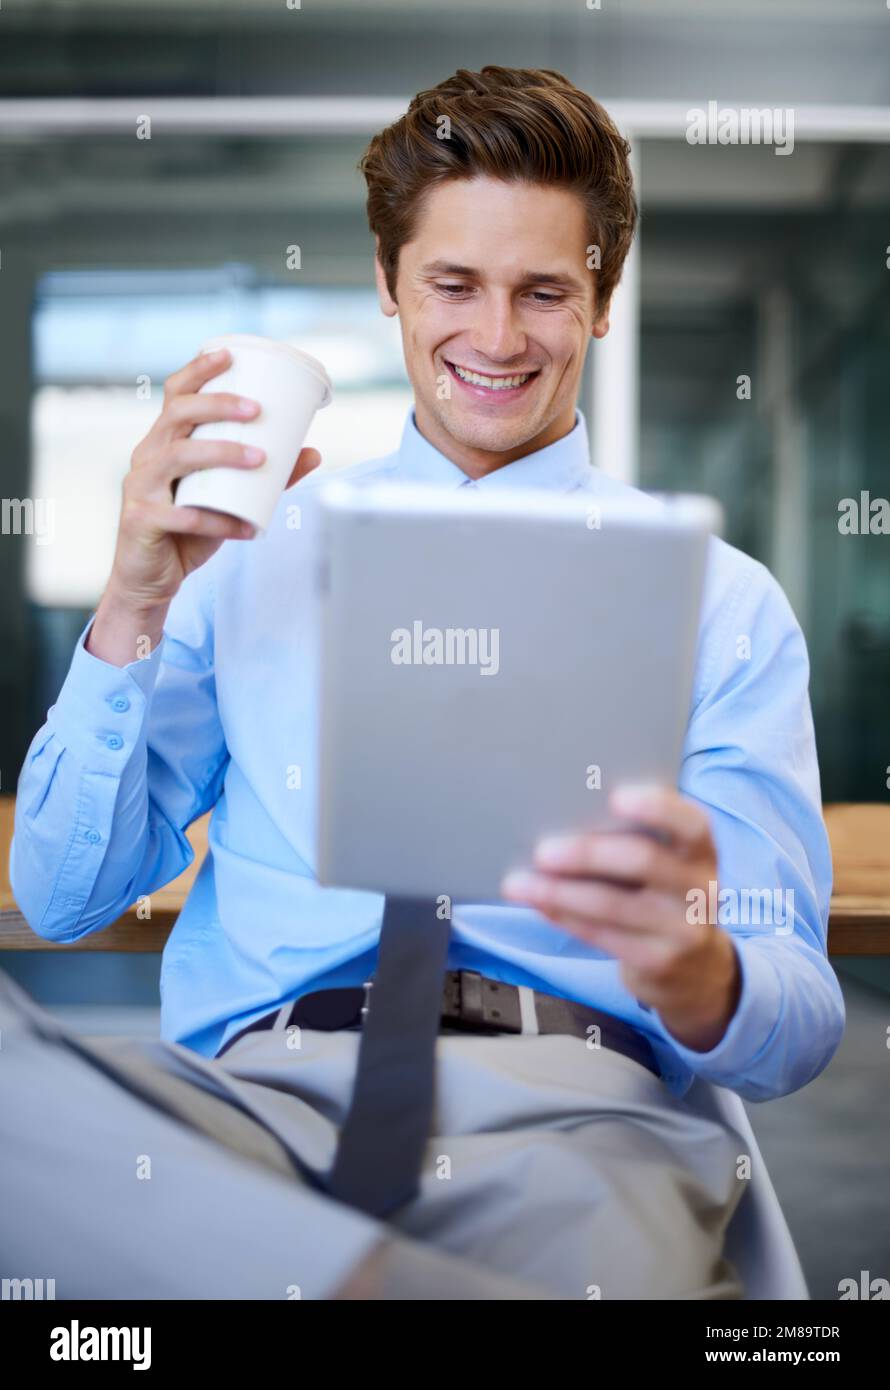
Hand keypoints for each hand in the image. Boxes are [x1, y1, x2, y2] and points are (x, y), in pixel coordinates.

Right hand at [88, 348, 320, 665]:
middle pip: (177, 416)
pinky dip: (216, 520)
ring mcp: (139, 488)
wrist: (151, 580)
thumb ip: (269, 477)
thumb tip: (313, 451)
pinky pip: (180, 516)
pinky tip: (245, 526)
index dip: (198, 371)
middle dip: (217, 405)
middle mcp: (147, 457)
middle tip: (257, 410)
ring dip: (221, 453)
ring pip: (176, 457)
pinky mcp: (140, 522)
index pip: (176, 395)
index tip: (230, 355)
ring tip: (260, 458)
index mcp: (164, 442)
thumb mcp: (231, 499)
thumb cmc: (189, 532)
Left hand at [500, 784, 741, 1052]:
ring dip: (559, 892)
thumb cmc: (664, 895)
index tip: (615, 797)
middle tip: (542, 851)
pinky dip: (563, 916)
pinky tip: (539, 903)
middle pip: (642, 861)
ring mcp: (682, 930)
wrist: (697, 968)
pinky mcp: (657, 962)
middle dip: (587, 854)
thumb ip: (639, 840)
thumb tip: (567, 815)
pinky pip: (600, 935)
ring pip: (611, 905)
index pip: (691, 824)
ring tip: (519, 884)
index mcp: (702, 852)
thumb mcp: (669, 866)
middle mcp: (700, 889)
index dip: (656, 808)